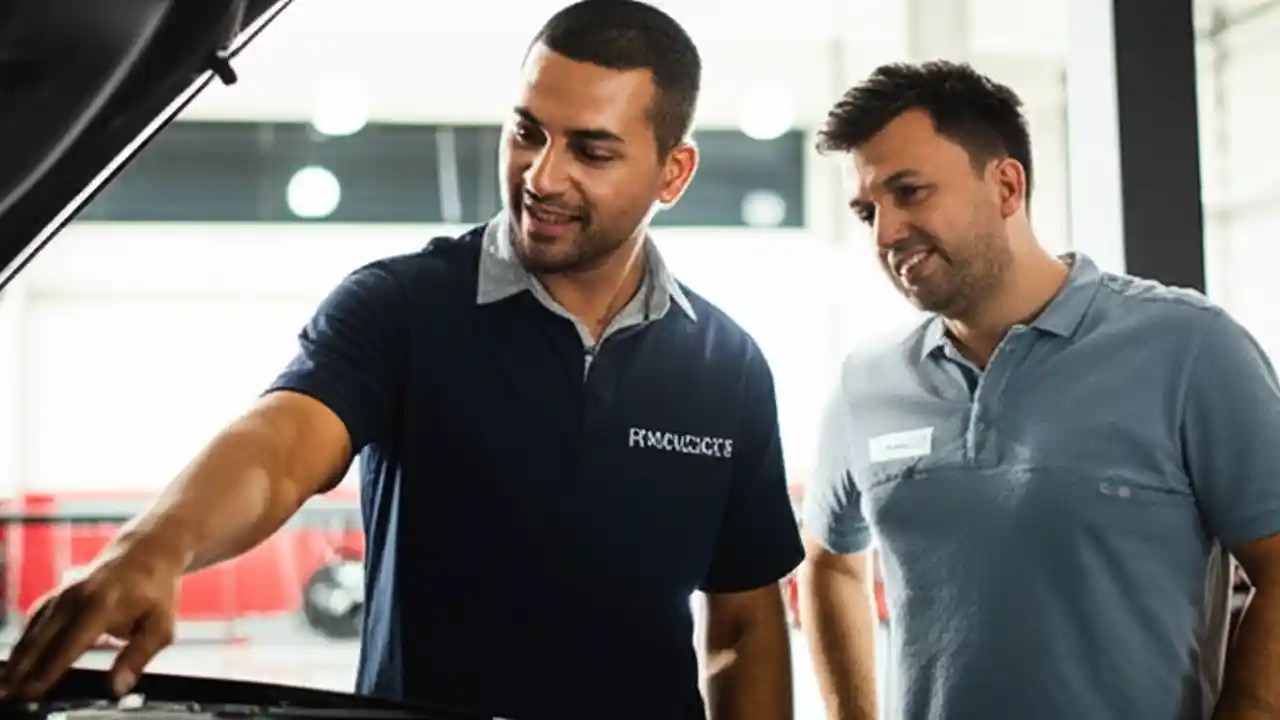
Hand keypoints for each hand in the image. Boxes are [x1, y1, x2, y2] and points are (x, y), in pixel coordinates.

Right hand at [0, 548, 181, 700]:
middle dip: (21, 669)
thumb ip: (137, 656)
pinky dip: (25, 640)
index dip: (46, 671)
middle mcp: (75, 598)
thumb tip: (118, 686)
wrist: (147, 552)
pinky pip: (35, 620)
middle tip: (7, 694)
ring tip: (7, 683)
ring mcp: (63, 594)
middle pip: (40, 640)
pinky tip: (19, 658)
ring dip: (18, 657)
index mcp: (101, 606)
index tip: (31, 692)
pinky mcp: (58, 594)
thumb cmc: (155, 592)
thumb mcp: (160, 625)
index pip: (67, 646)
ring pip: (33, 630)